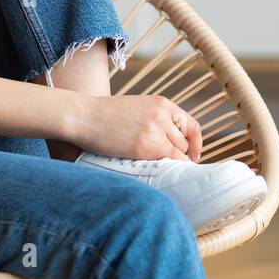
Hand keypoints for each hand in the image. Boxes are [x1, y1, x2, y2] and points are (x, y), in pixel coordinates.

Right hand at [69, 93, 202, 161]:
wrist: (83, 116)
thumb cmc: (105, 116)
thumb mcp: (137, 109)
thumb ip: (156, 120)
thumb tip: (172, 143)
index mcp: (162, 103)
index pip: (191, 126)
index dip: (195, 144)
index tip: (193, 156)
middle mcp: (163, 114)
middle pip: (185, 142)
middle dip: (180, 156)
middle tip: (170, 168)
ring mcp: (155, 129)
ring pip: (179, 153)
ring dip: (172, 163)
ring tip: (158, 170)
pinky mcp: (146, 145)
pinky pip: (171, 161)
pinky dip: (173, 169)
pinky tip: (164, 174)